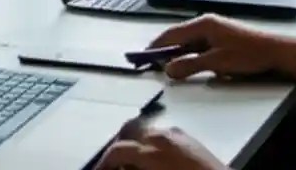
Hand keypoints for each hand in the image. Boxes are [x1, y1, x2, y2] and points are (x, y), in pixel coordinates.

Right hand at [94, 119, 225, 169]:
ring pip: (147, 130)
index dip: (104, 162)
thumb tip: (120, 168)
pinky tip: (155, 158)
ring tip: (134, 160)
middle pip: (130, 129)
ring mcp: (178, 135)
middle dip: (118, 145)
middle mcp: (162, 137)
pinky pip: (164, 135)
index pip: (117, 150)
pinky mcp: (190, 139)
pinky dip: (152, 143)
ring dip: (136, 142)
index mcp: (151, 150)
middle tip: (113, 162)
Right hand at [149, 14, 286, 79]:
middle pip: (178, 36)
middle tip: (152, 64)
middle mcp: (206, 23)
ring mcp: (214, 29)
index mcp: (203, 24)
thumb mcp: (216, 63)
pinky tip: (189, 64)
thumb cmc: (247, 55)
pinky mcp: (222, 37)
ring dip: (178, 53)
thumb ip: (190, 65)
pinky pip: (198, 45)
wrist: (276, 52)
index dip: (156, 45)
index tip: (143, 56)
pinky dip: (189, 54)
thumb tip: (167, 69)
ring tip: (168, 67)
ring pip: (188, 41)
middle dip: (165, 50)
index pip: (171, 34)